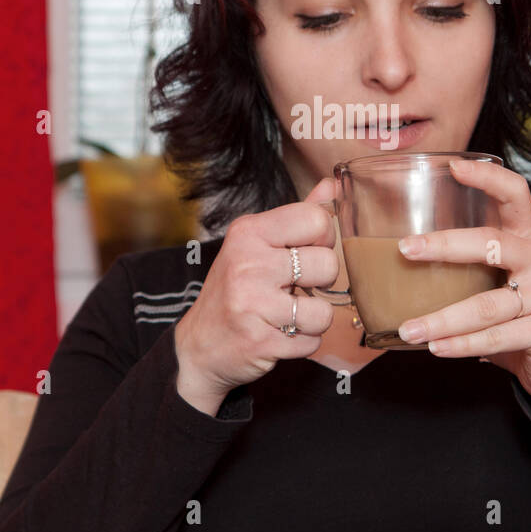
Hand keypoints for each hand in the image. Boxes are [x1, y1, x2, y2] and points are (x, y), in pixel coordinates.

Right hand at [173, 177, 339, 413]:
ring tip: (289, 315)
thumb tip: (332, 185)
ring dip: (313, 319)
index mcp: (249, 232)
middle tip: (297, 287)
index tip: (306, 253)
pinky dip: (302, 342)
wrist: (199, 346)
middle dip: (321, 282)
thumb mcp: (256, 245)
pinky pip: (312, 342)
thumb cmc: (235, 290)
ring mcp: (252, 303)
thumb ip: (297, 216)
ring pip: (324, 311)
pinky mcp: (259, 341)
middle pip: (328, 264)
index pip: (316, 219)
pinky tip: (280, 334)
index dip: (323, 240)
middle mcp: (248, 264)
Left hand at [395, 158, 530, 415]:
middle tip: (405, 250)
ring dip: (443, 319)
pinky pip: (497, 335)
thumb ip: (466, 267)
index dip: (487, 178)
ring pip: (486, 304)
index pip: (515, 195)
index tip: (453, 167)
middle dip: (444, 246)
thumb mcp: (497, 281)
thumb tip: (397, 262)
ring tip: (409, 328)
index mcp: (528, 238)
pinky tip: (438, 347)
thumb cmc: (517, 314)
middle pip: (492, 244)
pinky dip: (462, 344)